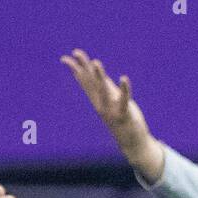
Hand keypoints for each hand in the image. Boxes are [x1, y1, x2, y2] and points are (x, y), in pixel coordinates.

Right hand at [61, 49, 164, 180]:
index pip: (85, 82)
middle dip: (84, 67)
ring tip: (96, 62)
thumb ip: (105, 87)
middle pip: (91, 83)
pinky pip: (124, 101)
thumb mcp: (112, 101)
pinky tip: (123, 78)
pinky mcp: (124, 116)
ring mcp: (111, 111)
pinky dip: (124, 90)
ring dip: (100, 77)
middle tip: (76, 52)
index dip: (76, 69)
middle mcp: (101, 105)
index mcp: (97, 101)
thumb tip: (96, 75)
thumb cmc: (122, 120)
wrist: (132, 145)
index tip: (65, 58)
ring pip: (104, 91)